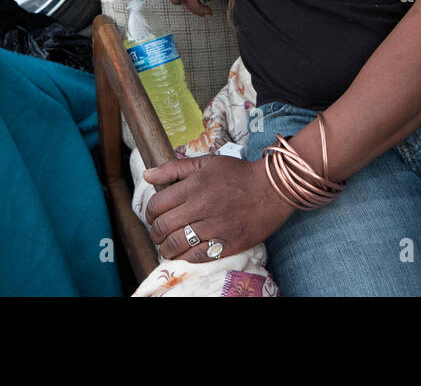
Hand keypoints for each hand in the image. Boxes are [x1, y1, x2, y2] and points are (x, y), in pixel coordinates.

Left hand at [144, 155, 292, 262]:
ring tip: (168, 245)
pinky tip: (183, 254)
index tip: (153, 216)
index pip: (156, 205)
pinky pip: (196, 257)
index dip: (149, 213)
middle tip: (159, 232)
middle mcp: (201, 206)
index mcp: (194, 185)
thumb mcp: (206, 163)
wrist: (272, 189)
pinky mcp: (226, 244)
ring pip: (175, 245)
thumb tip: (147, 175)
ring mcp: (214, 227)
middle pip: (162, 227)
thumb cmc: (238, 174)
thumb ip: (174, 168)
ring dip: (165, 247)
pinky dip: (184, 258)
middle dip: (154, 232)